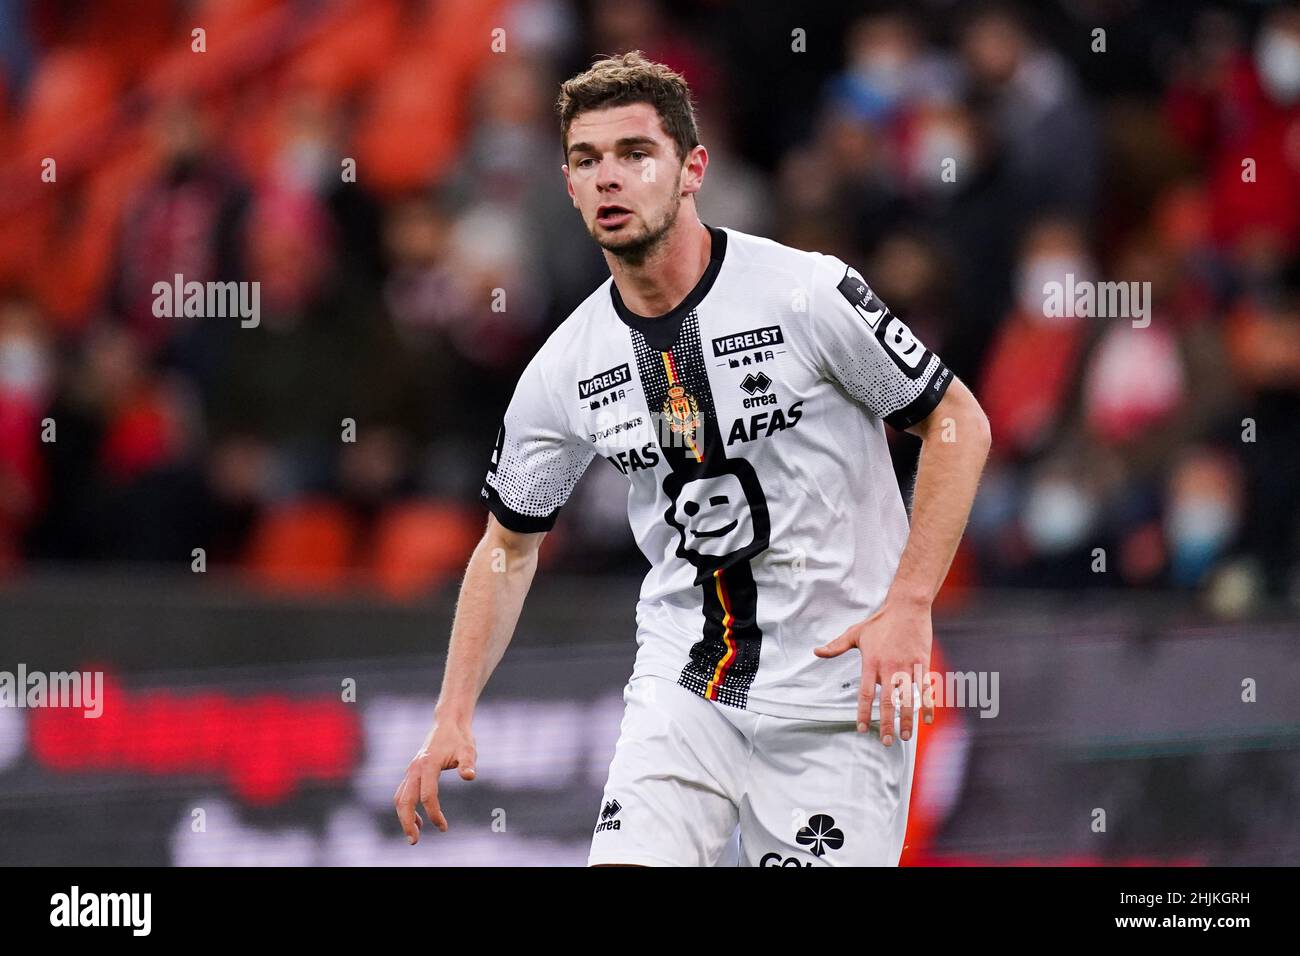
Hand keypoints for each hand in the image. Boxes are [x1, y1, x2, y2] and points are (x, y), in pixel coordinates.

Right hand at [393, 720, 477, 843]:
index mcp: (428, 764)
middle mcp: (415, 768)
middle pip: (404, 800)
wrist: (448, 723)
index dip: (434, 814)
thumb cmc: (460, 739)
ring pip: (400, 798)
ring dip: (404, 817)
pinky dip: (406, 807)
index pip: (427, 795)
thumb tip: (470, 776)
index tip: (443, 827)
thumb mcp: (468, 750)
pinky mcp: (412, 772)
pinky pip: (403, 793)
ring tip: (415, 834)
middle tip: (414, 841)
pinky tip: (418, 818)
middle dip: (407, 822)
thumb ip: (468, 763)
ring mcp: (411, 770)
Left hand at [813, 597, 933, 745]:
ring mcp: (908, 667)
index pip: (865, 694)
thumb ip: (836, 646)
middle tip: (888, 742)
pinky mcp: (923, 663)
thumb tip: (816, 652)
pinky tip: (928, 720)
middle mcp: (890, 668)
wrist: (907, 607)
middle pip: (888, 702)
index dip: (864, 713)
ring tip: (907, 736)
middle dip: (888, 724)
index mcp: (871, 663)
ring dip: (908, 719)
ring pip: (908, 699)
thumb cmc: (880, 621)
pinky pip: (927, 689)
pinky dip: (928, 705)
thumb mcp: (855, 633)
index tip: (862, 729)